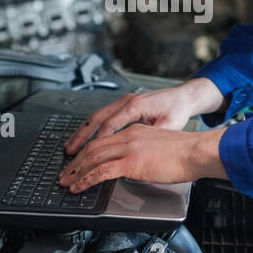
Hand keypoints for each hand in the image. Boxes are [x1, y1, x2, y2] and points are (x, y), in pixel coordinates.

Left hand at [58, 125, 225, 192]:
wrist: (196, 151)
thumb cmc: (186, 154)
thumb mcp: (160, 148)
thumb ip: (145, 154)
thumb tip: (138, 167)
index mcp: (136, 132)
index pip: (104, 139)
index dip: (87, 151)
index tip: (78, 161)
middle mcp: (129, 136)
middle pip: (93, 147)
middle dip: (76, 162)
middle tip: (65, 173)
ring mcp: (129, 148)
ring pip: (93, 158)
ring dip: (76, 171)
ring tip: (66, 182)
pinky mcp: (131, 162)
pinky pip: (101, 171)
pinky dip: (86, 180)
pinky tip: (79, 187)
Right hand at [62, 77, 225, 156]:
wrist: (183, 96)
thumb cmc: (177, 110)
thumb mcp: (169, 126)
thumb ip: (153, 137)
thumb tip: (140, 152)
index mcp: (136, 105)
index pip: (111, 124)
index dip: (98, 141)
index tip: (88, 156)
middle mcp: (125, 101)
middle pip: (96, 119)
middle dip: (81, 137)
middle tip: (69, 153)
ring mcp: (122, 102)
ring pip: (95, 117)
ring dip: (81, 133)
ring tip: (70, 148)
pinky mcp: (122, 106)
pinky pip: (101, 117)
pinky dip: (89, 129)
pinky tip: (82, 140)